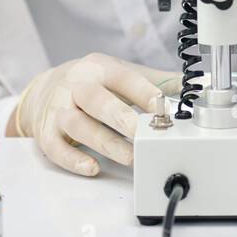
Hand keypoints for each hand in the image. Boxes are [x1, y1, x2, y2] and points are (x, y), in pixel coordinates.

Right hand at [13, 53, 179, 175]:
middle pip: (95, 99)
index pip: (122, 77)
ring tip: (129, 157)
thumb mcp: (119, 73)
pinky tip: (93, 168)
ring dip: (105, 143)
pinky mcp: (46, 133)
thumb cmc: (91, 83)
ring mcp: (58, 110)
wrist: (43, 90)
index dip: (144, 92)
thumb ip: (154, 82)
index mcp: (99, 68)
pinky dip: (73, 160)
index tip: (163, 106)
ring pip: (77, 125)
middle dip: (119, 116)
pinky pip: (56, 148)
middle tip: (143, 132)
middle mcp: (76, 86)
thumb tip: (193, 86)